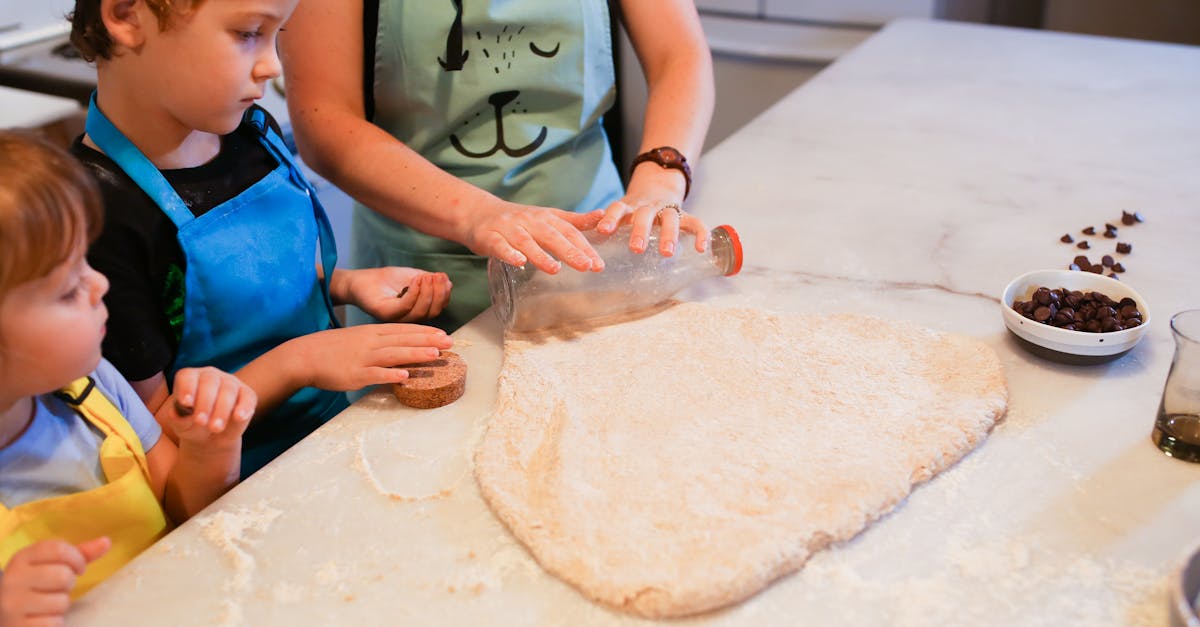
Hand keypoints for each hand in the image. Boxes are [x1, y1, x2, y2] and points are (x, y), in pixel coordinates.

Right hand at [0, 538, 110, 625]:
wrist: (6, 613)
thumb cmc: (36, 586)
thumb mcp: (51, 565)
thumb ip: (79, 554)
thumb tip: (106, 542)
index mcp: (22, 558)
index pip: (58, 549)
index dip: (77, 559)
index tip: (78, 568)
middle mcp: (13, 579)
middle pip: (63, 576)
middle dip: (68, 584)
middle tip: (57, 589)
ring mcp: (12, 604)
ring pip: (61, 602)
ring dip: (61, 606)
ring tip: (47, 604)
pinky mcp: (17, 626)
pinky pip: (53, 623)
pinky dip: (54, 623)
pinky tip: (41, 619)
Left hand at [160, 367, 255, 445]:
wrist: (212, 437)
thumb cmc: (192, 426)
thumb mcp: (181, 426)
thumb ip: (178, 419)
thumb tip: (177, 413)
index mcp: (190, 379)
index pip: (187, 376)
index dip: (187, 388)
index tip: (186, 403)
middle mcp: (210, 376)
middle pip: (209, 382)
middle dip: (205, 402)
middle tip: (201, 422)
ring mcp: (230, 383)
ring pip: (228, 389)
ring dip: (222, 409)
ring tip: (216, 428)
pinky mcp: (247, 394)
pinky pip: (248, 397)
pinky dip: (245, 407)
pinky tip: (239, 417)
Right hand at [288, 324, 453, 390]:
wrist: (304, 356)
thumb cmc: (333, 348)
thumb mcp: (358, 339)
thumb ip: (379, 342)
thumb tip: (400, 350)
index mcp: (372, 332)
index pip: (403, 329)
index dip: (425, 331)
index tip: (444, 334)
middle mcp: (370, 342)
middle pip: (403, 339)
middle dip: (428, 340)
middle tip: (450, 343)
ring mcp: (363, 358)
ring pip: (394, 354)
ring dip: (416, 354)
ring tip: (435, 355)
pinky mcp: (355, 374)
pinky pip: (375, 374)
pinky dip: (391, 375)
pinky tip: (406, 377)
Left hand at [338, 267, 451, 321]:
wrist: (360, 280)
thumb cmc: (386, 280)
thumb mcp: (413, 277)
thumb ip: (429, 281)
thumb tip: (448, 283)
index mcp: (418, 311)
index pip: (438, 308)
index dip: (444, 294)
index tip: (444, 277)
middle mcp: (409, 319)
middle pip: (433, 312)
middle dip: (439, 293)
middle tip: (438, 276)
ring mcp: (397, 318)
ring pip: (420, 312)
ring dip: (427, 292)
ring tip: (426, 276)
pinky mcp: (385, 314)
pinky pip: (404, 307)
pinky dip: (414, 292)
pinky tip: (416, 279)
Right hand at [465, 201, 605, 273]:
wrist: (478, 213)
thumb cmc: (519, 219)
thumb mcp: (548, 217)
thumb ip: (574, 221)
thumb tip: (602, 216)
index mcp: (546, 217)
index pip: (568, 232)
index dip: (584, 247)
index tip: (598, 264)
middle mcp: (529, 221)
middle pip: (551, 235)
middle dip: (569, 251)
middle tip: (587, 266)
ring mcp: (509, 228)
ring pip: (526, 241)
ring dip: (540, 254)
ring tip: (555, 269)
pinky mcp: (489, 237)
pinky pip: (499, 246)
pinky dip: (509, 253)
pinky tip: (519, 262)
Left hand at [596, 166, 707, 256]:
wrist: (657, 186)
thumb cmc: (633, 210)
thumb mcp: (620, 212)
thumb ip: (607, 225)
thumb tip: (582, 245)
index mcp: (629, 206)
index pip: (618, 208)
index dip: (610, 218)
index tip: (603, 231)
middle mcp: (649, 206)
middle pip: (645, 215)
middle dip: (641, 230)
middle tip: (636, 248)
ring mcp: (668, 209)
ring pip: (670, 218)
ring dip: (668, 234)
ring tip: (666, 253)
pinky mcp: (685, 215)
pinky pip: (695, 223)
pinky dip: (700, 234)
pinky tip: (701, 249)